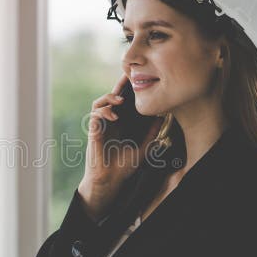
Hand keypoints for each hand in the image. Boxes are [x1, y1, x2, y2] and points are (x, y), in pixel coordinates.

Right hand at [79, 73, 164, 219]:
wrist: (111, 180)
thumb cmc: (124, 167)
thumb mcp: (143, 148)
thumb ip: (151, 133)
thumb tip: (162, 117)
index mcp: (121, 124)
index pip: (124, 102)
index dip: (129, 90)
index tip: (140, 79)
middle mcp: (110, 122)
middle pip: (112, 97)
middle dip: (119, 85)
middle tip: (128, 76)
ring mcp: (100, 126)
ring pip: (99, 102)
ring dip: (109, 97)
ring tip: (121, 100)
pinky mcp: (93, 130)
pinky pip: (94, 113)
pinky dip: (104, 111)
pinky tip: (114, 116)